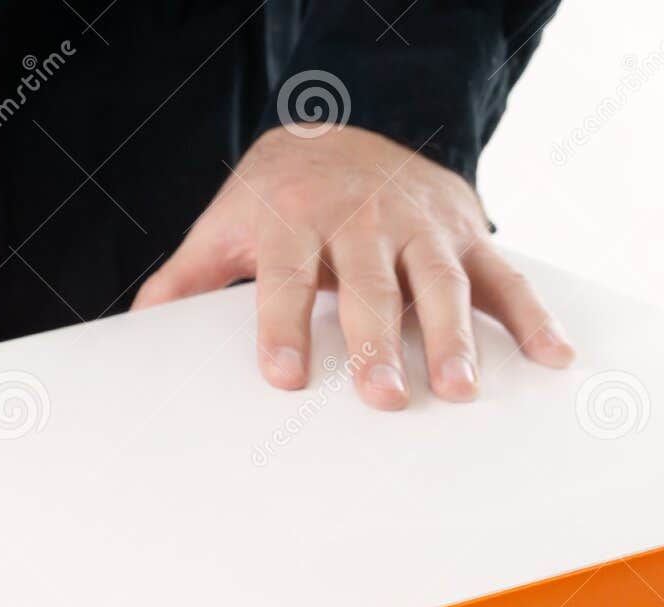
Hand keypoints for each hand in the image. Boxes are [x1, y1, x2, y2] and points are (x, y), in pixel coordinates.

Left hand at [131, 125, 575, 408]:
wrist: (337, 134)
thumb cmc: (274, 197)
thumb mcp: (223, 228)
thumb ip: (184, 281)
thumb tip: (134, 331)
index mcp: (295, 219)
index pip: (286, 277)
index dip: (283, 327)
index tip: (284, 377)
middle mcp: (360, 218)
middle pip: (370, 285)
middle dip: (376, 341)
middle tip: (383, 397)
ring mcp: (418, 222)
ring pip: (439, 280)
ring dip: (453, 335)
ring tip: (458, 388)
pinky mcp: (463, 228)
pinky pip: (501, 273)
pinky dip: (529, 314)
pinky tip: (549, 356)